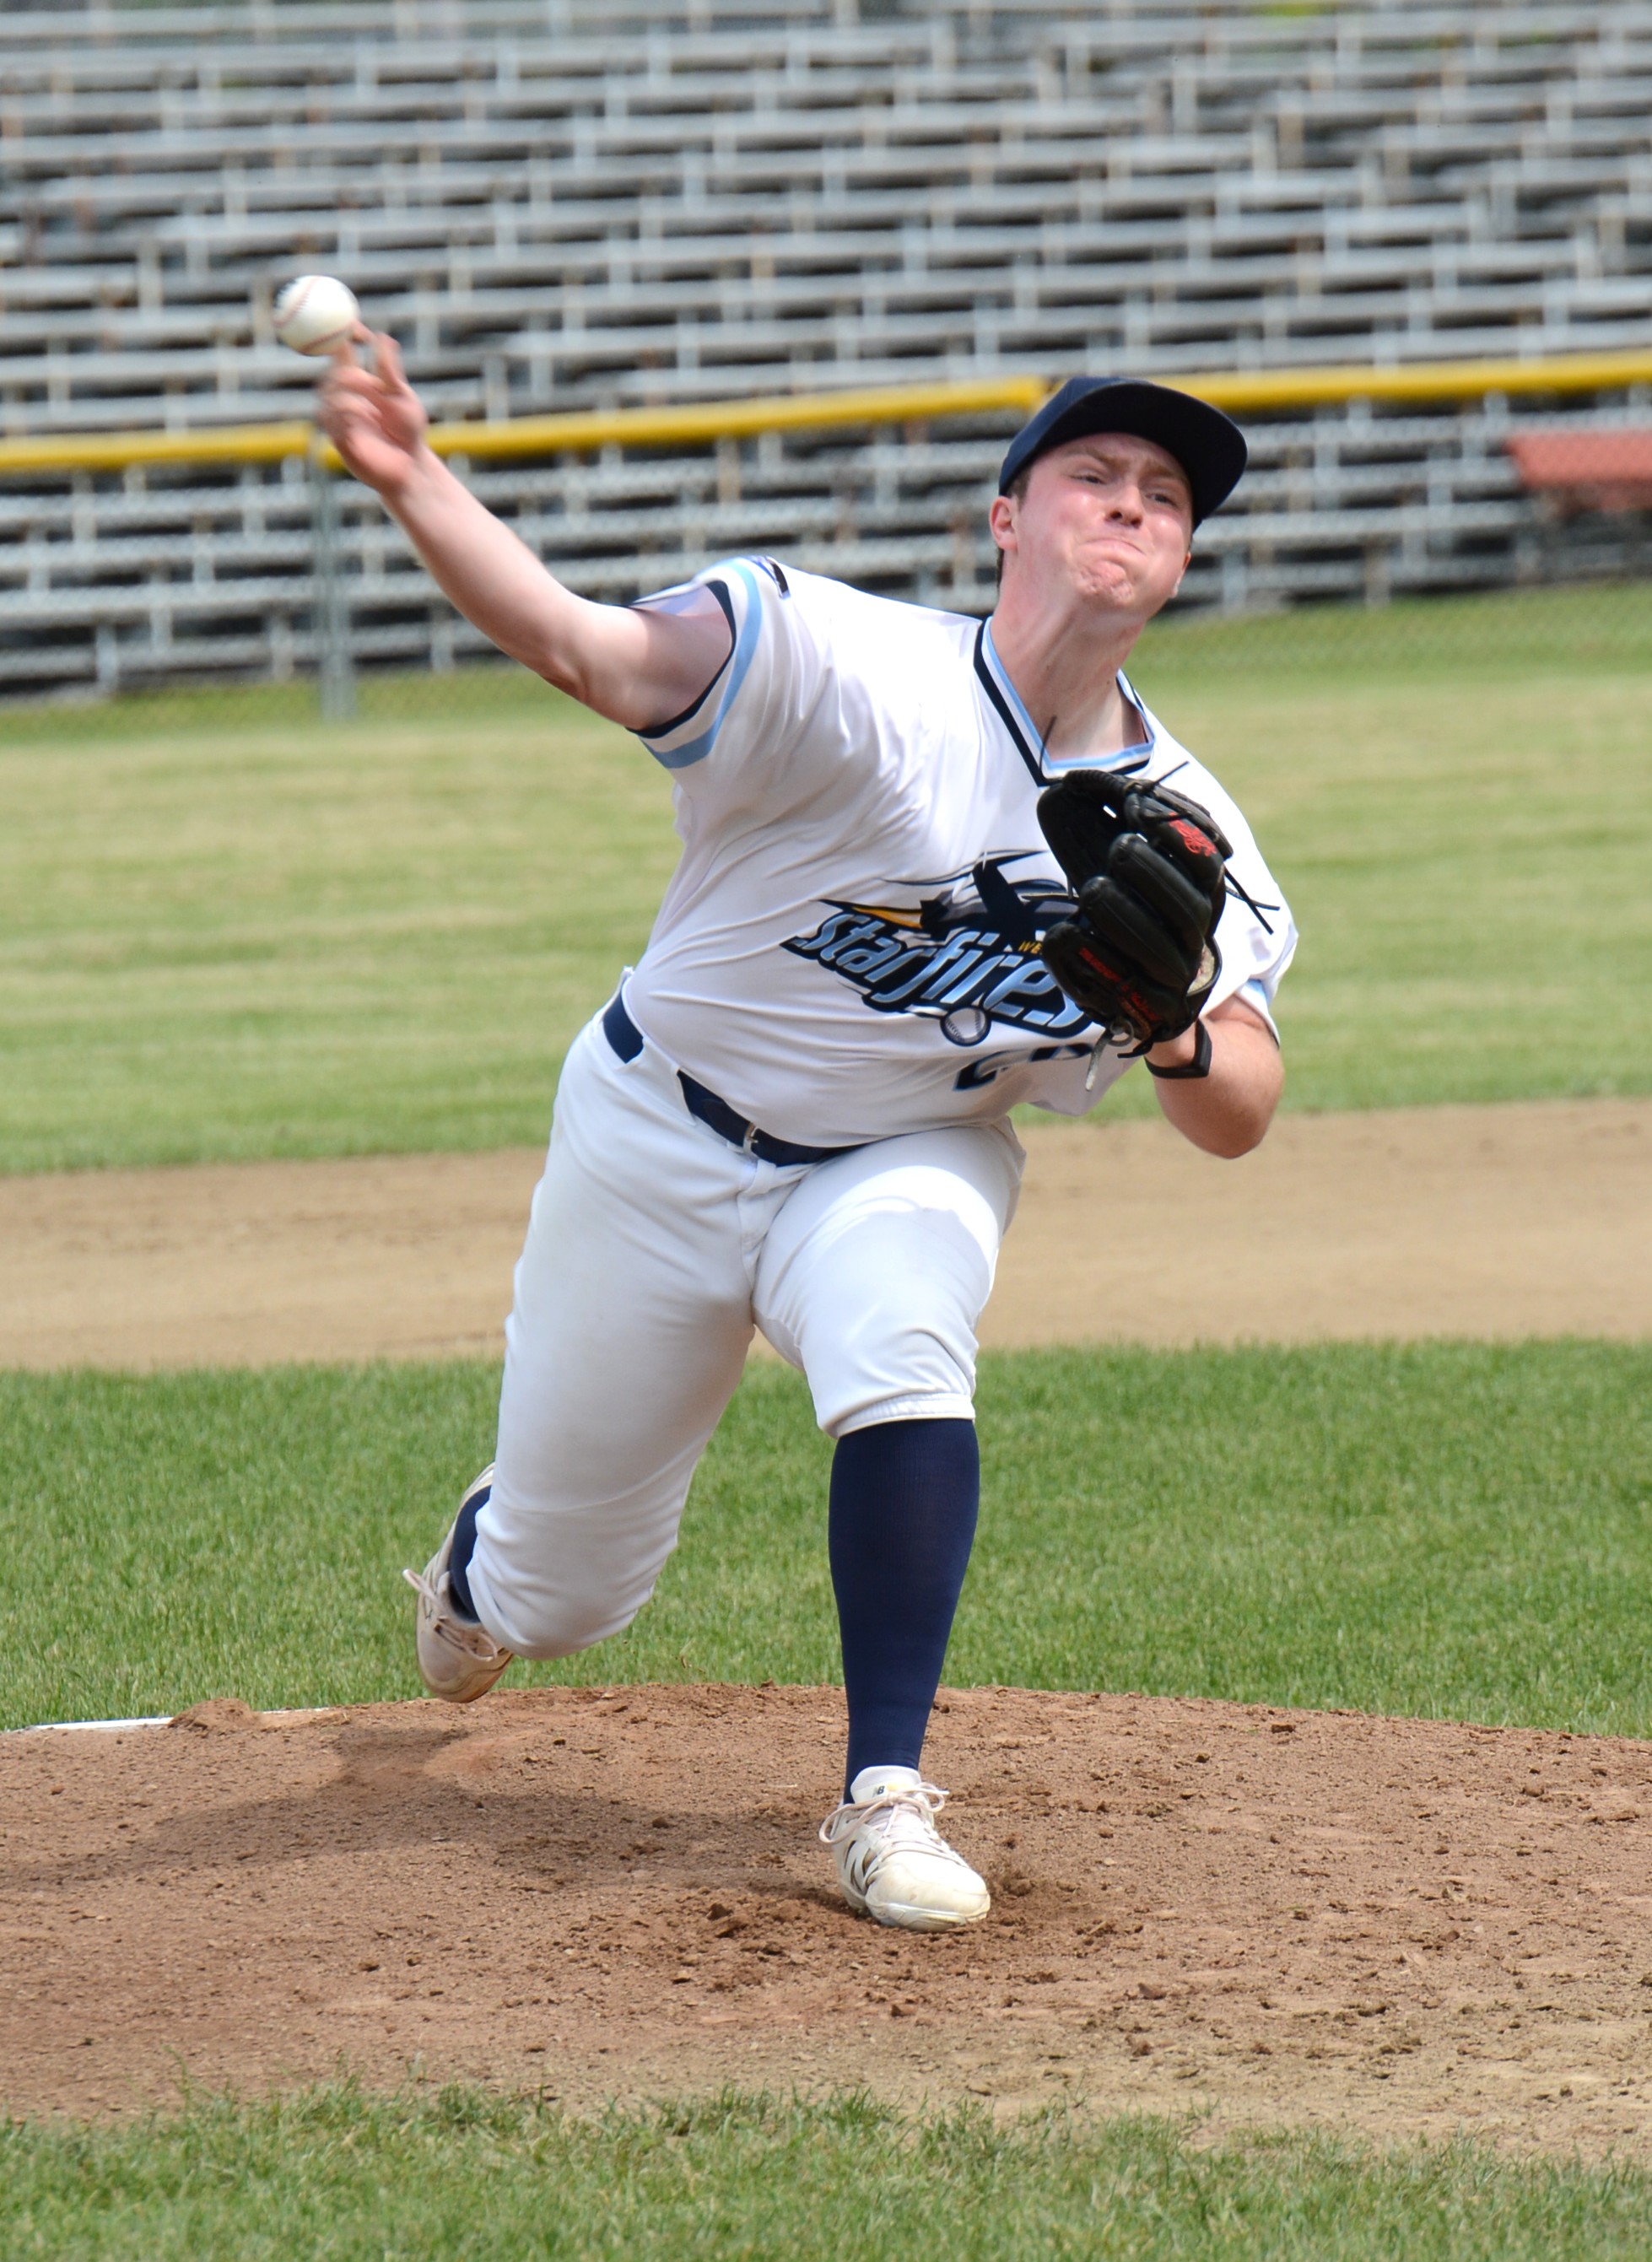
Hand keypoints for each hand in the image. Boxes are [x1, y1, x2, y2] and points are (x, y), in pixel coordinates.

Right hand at [315, 328, 430, 496]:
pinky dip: (344, 415)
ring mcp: (340, 419)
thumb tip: (384, 337)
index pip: (343, 353)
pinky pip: (332, 421)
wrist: (411, 466)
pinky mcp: (339, 440)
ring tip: (365, 402)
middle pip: (332, 373)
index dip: (343, 337)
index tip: (353, 325)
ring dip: (345, 393)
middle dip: (344, 370)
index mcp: (360, 382)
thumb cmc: (410, 431)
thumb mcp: (402, 395)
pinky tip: (360, 417)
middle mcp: (345, 398)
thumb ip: (390, 370)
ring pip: (329, 396)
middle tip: (356, 372)